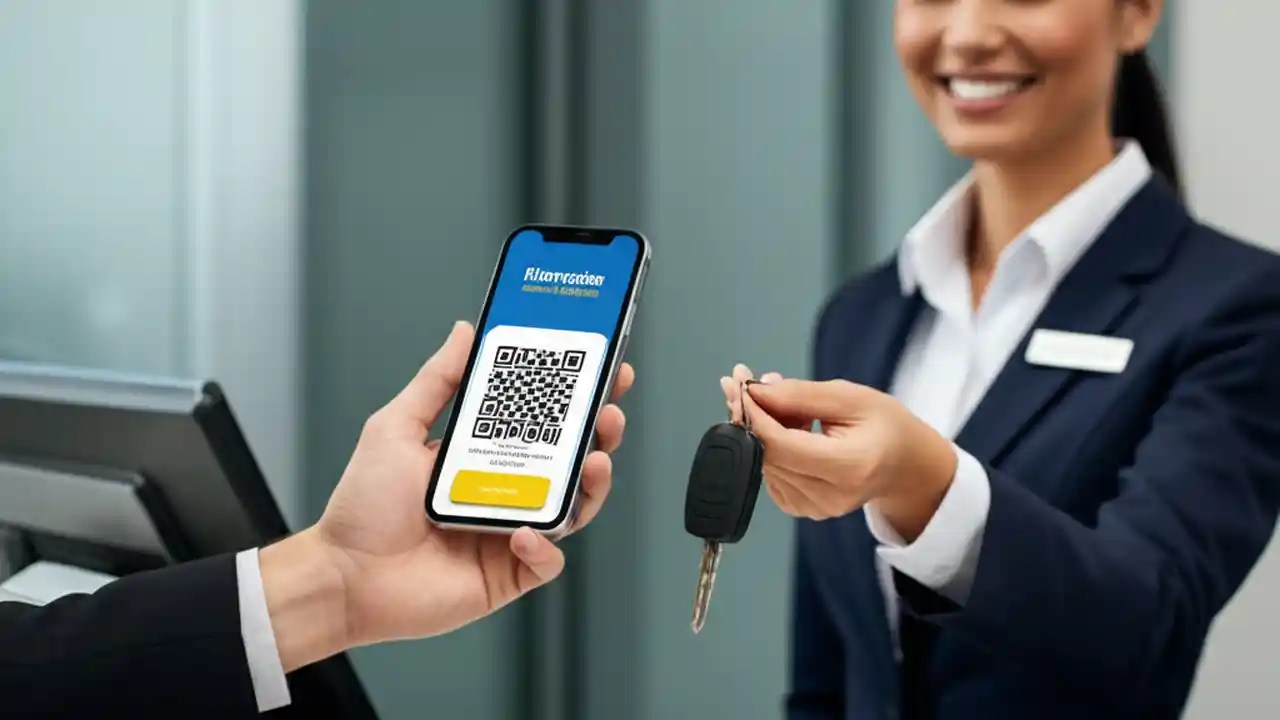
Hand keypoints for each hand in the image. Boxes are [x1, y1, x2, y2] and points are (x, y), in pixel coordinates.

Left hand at [261, 321, 633, 670]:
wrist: (345, 576)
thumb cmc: (363, 506)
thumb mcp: (396, 427)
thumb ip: (435, 381)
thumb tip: (464, 332)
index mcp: (484, 454)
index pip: (542, 421)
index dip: (576, 398)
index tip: (601, 370)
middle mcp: (505, 491)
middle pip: (571, 460)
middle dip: (600, 434)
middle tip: (608, 412)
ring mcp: (510, 532)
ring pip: (574, 508)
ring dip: (591, 484)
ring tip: (593, 462)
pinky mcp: (509, 574)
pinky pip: (547, 560)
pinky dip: (543, 547)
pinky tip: (522, 532)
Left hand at [720, 366, 954, 537]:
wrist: (906, 465)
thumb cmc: (886, 426)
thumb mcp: (851, 397)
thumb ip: (800, 395)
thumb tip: (754, 392)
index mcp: (849, 468)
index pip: (781, 444)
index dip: (753, 414)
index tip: (738, 383)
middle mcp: (829, 497)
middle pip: (767, 454)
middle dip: (751, 415)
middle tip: (746, 381)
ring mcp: (814, 508)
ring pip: (764, 463)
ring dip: (760, 429)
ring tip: (785, 405)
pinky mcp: (802, 509)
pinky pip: (770, 473)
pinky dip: (770, 446)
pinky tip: (789, 428)